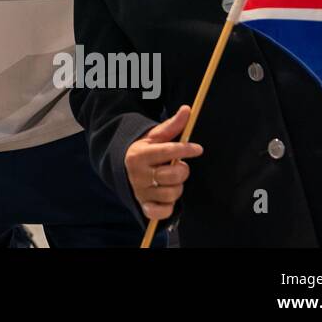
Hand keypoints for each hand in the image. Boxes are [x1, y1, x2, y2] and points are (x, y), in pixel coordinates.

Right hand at [125, 105, 202, 221]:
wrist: (123, 170)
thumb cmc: (145, 151)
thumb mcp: (154, 137)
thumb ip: (172, 125)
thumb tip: (188, 109)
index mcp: (139, 154)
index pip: (167, 151)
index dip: (185, 150)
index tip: (197, 149)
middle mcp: (138, 174)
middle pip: (172, 174)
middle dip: (182, 170)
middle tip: (179, 166)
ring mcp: (140, 191)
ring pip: (171, 193)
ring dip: (177, 187)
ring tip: (172, 180)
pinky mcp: (144, 206)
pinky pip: (162, 212)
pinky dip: (169, 206)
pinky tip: (167, 197)